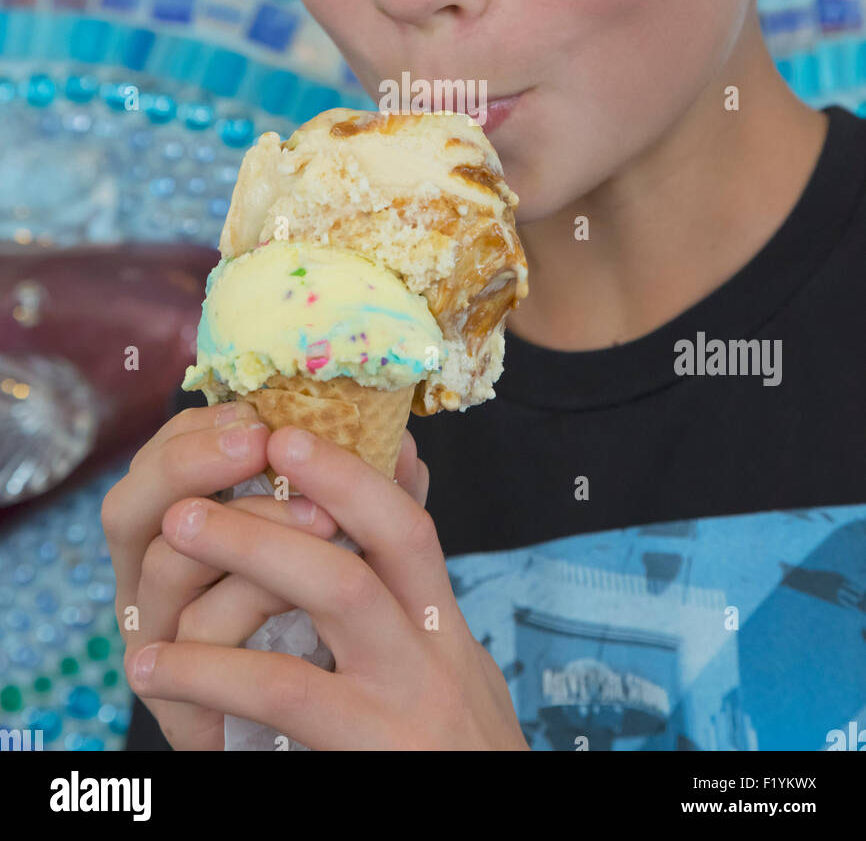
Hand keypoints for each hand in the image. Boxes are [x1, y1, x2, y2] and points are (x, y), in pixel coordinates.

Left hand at [107, 419, 529, 750]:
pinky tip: (156, 664)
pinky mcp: (372, 752)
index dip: (355, 473)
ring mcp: (408, 699)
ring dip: (256, 545)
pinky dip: (212, 669)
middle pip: (392, 535)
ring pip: (341, 590)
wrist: (482, 831)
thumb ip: (412, 595)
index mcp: (444, 627)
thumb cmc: (444, 754)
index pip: (411, 527)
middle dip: (318, 482)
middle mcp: (439, 653)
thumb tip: (393, 486)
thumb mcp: (444, 669)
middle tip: (240, 450)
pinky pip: (284, 691)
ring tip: (180, 524)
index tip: (291, 433)